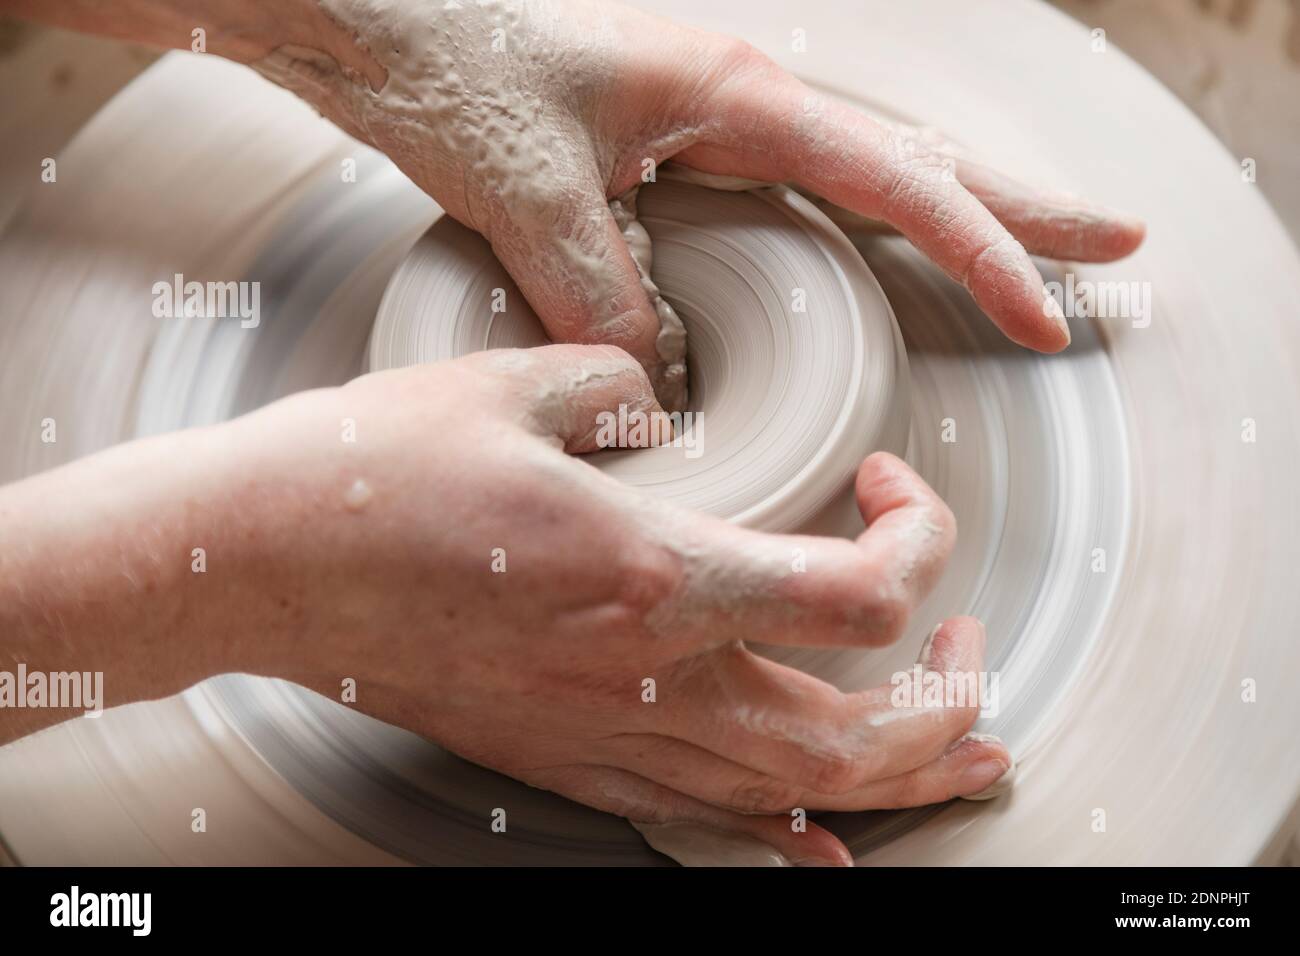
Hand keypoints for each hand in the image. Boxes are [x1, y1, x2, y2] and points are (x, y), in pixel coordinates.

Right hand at [198, 346, 1007, 863]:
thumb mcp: (508, 384)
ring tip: (960, 757)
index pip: (861, 599)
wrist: (259, 566)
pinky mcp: (558, 755)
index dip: (921, 543)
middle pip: (855, 740)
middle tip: (978, 650)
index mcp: (651, 574)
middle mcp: (643, 678)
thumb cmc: (368, 476)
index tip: (893, 486)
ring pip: (791, 799)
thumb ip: (617, 383)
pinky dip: (780, 831)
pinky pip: (698, 824)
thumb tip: (650, 397)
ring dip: (896, 779)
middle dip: (951, 704)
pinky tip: (814, 840)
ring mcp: (600, 734)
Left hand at [256, 0, 1143, 402]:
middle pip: (920, 156)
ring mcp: (722, 122)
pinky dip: (876, 222)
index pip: (892, 181)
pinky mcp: (689, 151)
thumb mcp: (527, 195)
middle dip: (1022, 205)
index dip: (979, 252)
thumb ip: (603, 290)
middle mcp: (746, 100)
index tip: (1043, 312)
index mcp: (733, 96)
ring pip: (876, 170)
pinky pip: (813, 191)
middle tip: (1113, 244)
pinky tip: (892, 248)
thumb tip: (662, 390)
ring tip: (1038, 251)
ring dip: (964, 211)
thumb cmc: (454, 79)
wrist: (389, 33)